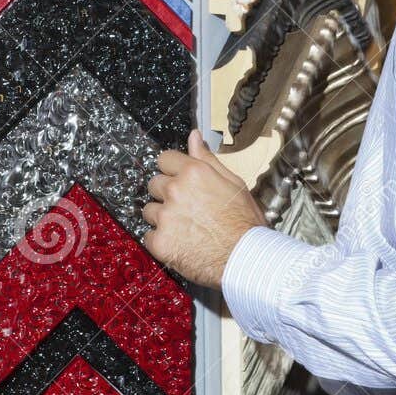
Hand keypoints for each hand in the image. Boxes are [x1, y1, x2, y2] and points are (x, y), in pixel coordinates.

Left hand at [141, 127, 266, 286]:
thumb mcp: (233, 183)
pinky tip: (180, 244)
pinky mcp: (160, 242)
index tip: (179, 180)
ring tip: (184, 228)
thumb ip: (208, 159)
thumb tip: (194, 137)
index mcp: (193, 173)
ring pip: (149, 211)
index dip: (172, 170)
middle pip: (154, 184)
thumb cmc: (245, 222)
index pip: (164, 159)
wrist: (246, 258)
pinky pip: (149, 237)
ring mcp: (165, 217)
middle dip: (166, 194)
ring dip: (162, 218)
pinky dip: (161, 241)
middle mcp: (175, 190)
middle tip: (186, 208)